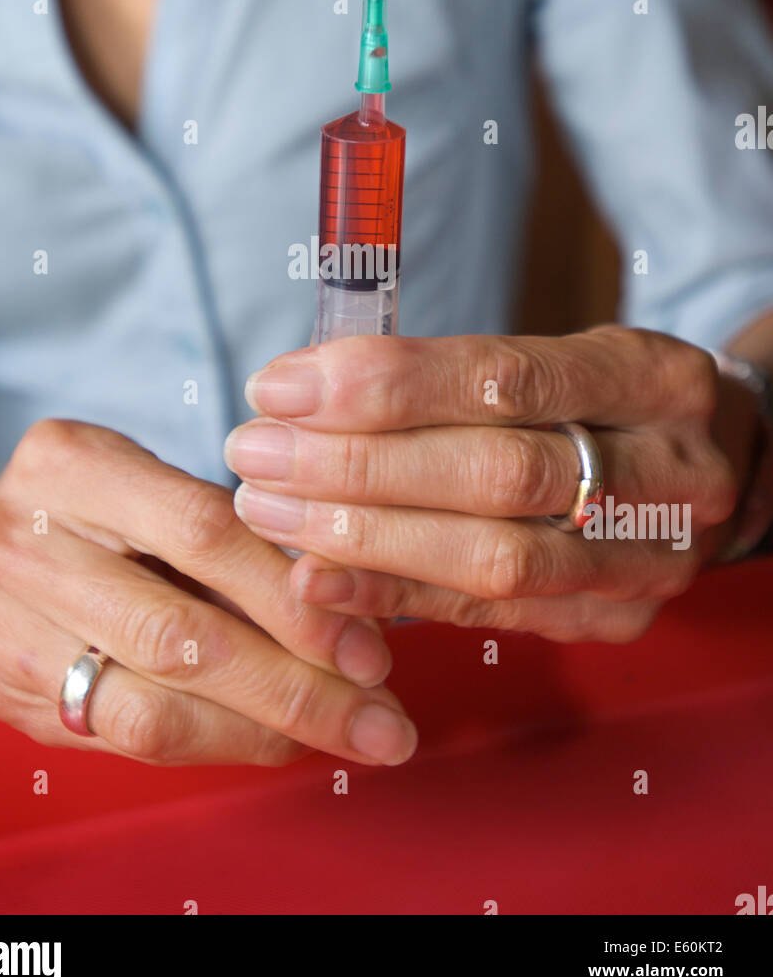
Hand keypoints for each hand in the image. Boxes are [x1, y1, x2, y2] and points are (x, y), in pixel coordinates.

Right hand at [0, 421, 416, 765]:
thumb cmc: (104, 511)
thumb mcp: (158, 484)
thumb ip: (239, 536)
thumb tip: (355, 608)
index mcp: (69, 461)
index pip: (201, 531)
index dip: (292, 597)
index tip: (369, 645)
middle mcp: (15, 540)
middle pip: (177, 633)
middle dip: (294, 685)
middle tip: (377, 716)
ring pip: (151, 708)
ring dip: (263, 730)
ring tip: (341, 735)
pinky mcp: (6, 697)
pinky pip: (128, 742)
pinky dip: (215, 744)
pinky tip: (272, 739)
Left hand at [226, 327, 741, 642]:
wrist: (721, 471)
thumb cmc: (607, 402)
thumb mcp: (563, 357)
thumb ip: (454, 375)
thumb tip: (308, 388)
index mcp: (651, 377)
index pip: (506, 378)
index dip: (388, 385)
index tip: (286, 385)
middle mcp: (667, 469)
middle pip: (497, 472)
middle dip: (359, 465)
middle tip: (256, 450)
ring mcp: (647, 557)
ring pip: (493, 556)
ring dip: (362, 536)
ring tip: (268, 508)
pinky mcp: (614, 618)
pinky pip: (489, 614)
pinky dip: (394, 596)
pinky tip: (315, 580)